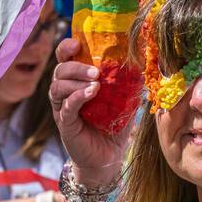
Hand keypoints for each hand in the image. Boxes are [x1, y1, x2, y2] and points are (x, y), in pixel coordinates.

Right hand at [50, 38, 130, 181]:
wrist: (107, 157)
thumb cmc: (113, 127)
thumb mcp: (124, 103)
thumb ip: (129, 85)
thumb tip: (144, 65)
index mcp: (76, 81)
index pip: (65, 59)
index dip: (67, 47)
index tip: (78, 43)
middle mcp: (65, 92)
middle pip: (60, 70)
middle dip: (76, 66)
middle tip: (96, 71)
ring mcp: (62, 108)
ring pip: (58, 86)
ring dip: (76, 80)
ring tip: (96, 83)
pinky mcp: (65, 123)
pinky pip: (65, 106)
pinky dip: (76, 97)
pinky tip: (91, 94)